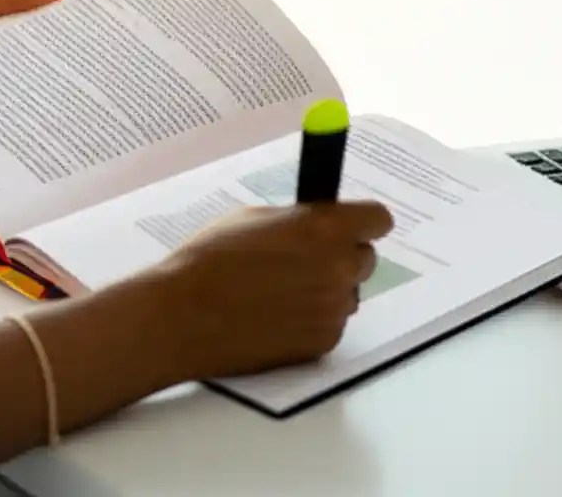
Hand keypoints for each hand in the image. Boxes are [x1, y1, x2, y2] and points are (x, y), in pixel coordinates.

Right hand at [150, 202, 393, 379]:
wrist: (182, 316)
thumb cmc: (209, 261)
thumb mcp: (254, 218)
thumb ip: (299, 221)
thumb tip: (317, 226)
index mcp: (326, 228)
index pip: (378, 219)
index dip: (362, 222)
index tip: (348, 227)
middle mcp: (339, 268)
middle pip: (365, 259)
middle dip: (341, 257)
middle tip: (304, 261)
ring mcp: (333, 309)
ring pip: (347, 294)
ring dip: (326, 291)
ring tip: (280, 293)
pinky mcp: (322, 343)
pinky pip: (330, 324)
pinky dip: (311, 321)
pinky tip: (275, 317)